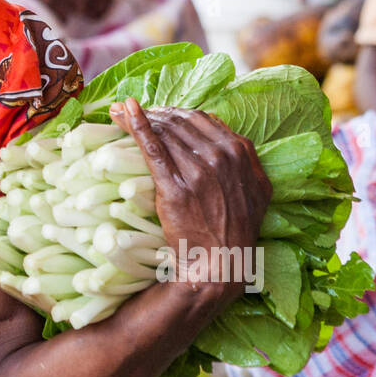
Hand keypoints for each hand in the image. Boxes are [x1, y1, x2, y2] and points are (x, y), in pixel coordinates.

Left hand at [111, 100, 269, 303]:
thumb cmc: (236, 230)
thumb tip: (228, 136)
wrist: (221, 264)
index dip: (174, 113)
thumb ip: (246, 160)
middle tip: (129, 113)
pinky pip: (152, 148)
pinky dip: (136, 125)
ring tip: (118, 113)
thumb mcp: (257, 190)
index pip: (199, 119)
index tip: (156, 114)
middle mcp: (221, 156)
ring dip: (138, 118)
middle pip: (179, 122)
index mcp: (240, 152)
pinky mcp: (174, 187)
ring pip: (164, 132)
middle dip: (153, 113)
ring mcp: (197, 171)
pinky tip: (123, 112)